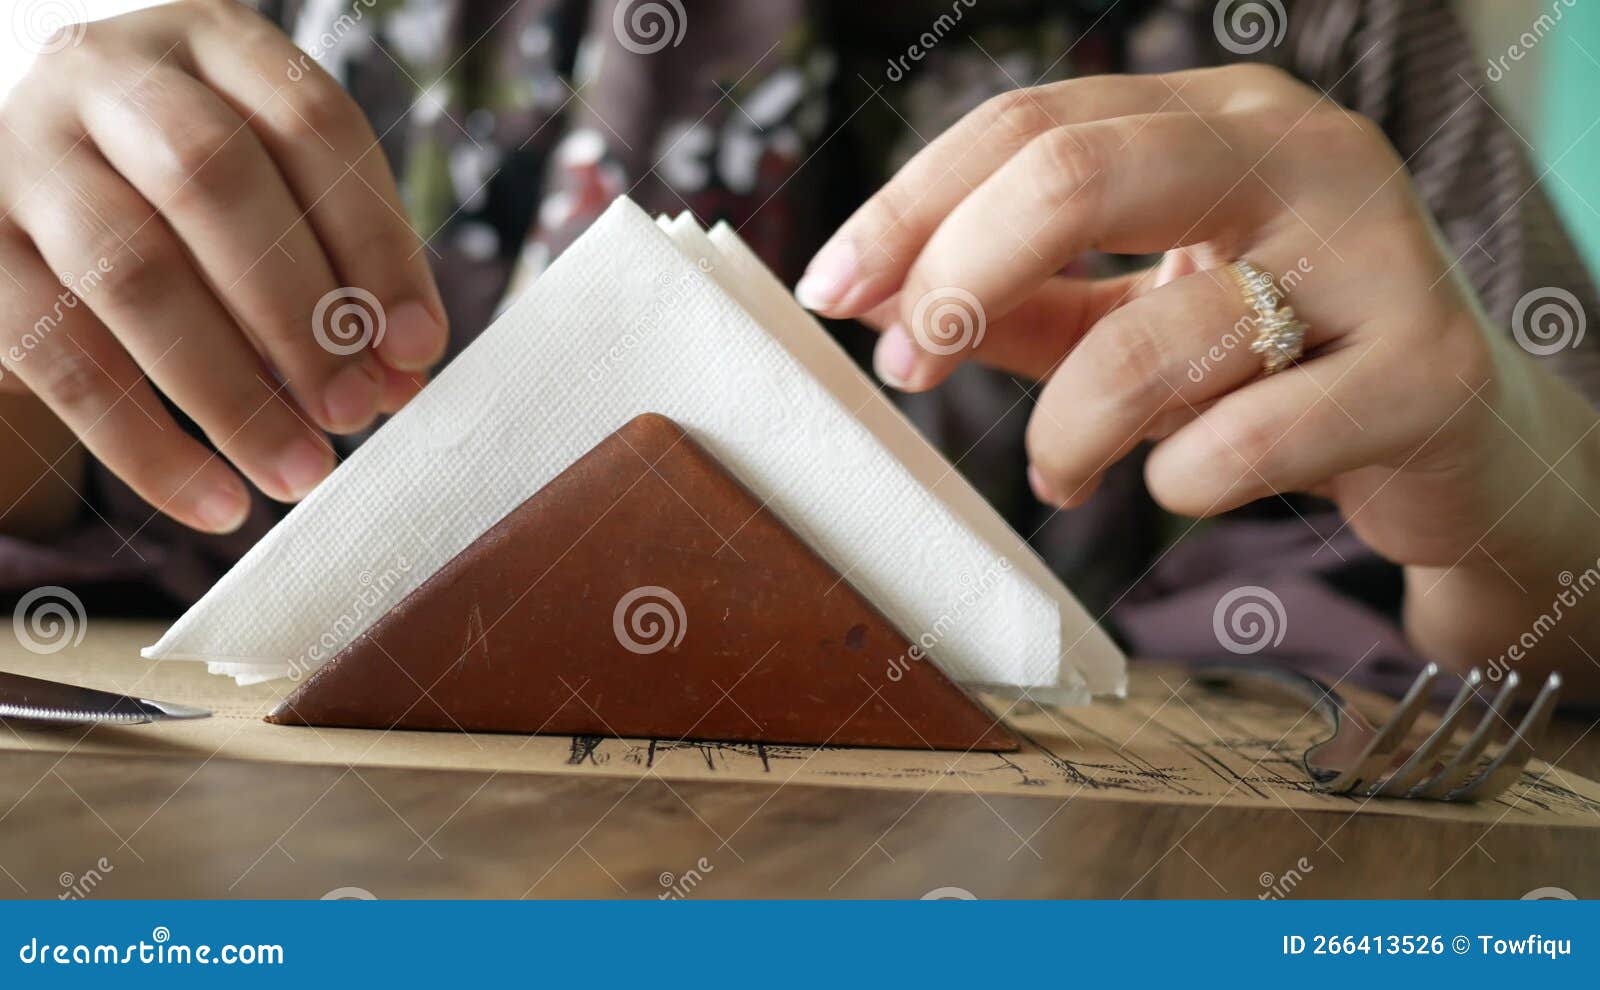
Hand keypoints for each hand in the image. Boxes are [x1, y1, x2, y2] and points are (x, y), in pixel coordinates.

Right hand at [0, 0, 445, 533]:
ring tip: (302, 473)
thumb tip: (403, 374)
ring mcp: (23, 152)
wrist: (38, 209)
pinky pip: (58, 356)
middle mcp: (106, 72)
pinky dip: (148, 445)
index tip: (419, 349)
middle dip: (301, 311)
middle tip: (357, 413)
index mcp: (210, 43)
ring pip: (132, 268)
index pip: (311, 124)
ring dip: (233, 391)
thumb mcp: (276, 204)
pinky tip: (218, 501)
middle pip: (213, 178)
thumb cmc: (192, 208)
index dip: (376, 244)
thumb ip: (345, 272)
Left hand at [798, 66, 1599, 684]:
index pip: (1030, 125)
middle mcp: (1301, 153)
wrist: (1459, 442)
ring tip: (1060, 470)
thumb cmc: (1277, 362)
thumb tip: (876, 302)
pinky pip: (1241, 441)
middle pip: (1076, 172)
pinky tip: (1183, 481)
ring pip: (1154, 335)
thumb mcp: (1135, 311)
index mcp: (1220, 117)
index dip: (911, 207)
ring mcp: (1376, 254)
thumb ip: (1017, 301)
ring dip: (1066, 429)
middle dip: (956, 278)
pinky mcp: (1422, 374)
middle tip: (907, 366)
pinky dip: (1177, 482)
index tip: (833, 289)